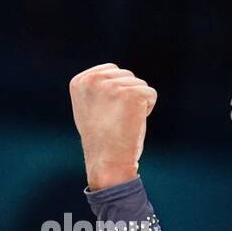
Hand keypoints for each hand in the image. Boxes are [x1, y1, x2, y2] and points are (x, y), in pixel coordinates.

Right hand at [69, 63, 157, 190]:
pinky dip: (148, 108)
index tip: (108, 111)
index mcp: (80, 81)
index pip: (112, 70)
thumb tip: (113, 79)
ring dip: (138, 103)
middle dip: (128, 96)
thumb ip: (97, 89)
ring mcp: (113, 86)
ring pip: (140, 85)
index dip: (117, 92)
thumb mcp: (89, 108)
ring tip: (124, 121)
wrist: (108, 160)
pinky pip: (151, 94)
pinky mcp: (131, 94)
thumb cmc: (101, 140)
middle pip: (127, 75)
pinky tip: (134, 121)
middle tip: (117, 118)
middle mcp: (94, 80)